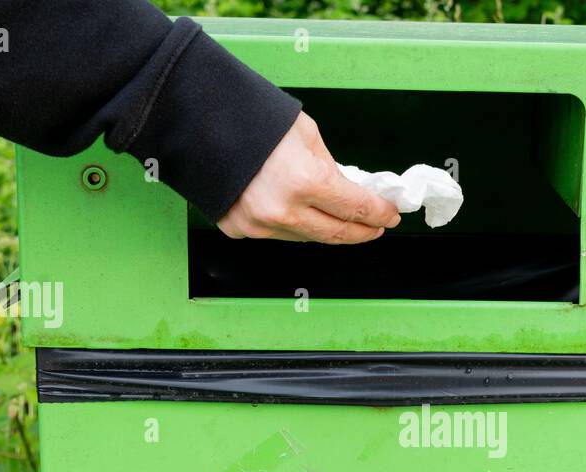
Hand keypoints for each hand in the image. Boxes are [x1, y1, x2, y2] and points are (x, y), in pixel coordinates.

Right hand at [218, 112, 399, 242]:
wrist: (195, 120)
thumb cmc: (251, 118)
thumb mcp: (306, 135)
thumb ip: (330, 169)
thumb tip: (346, 192)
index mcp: (306, 183)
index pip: (356, 209)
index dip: (378, 214)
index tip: (390, 215)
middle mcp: (283, 212)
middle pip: (336, 234)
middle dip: (361, 232)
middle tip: (375, 227)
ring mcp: (259, 226)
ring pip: (308, 238)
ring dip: (328, 229)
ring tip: (341, 220)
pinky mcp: (239, 229)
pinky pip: (277, 234)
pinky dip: (294, 226)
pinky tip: (301, 214)